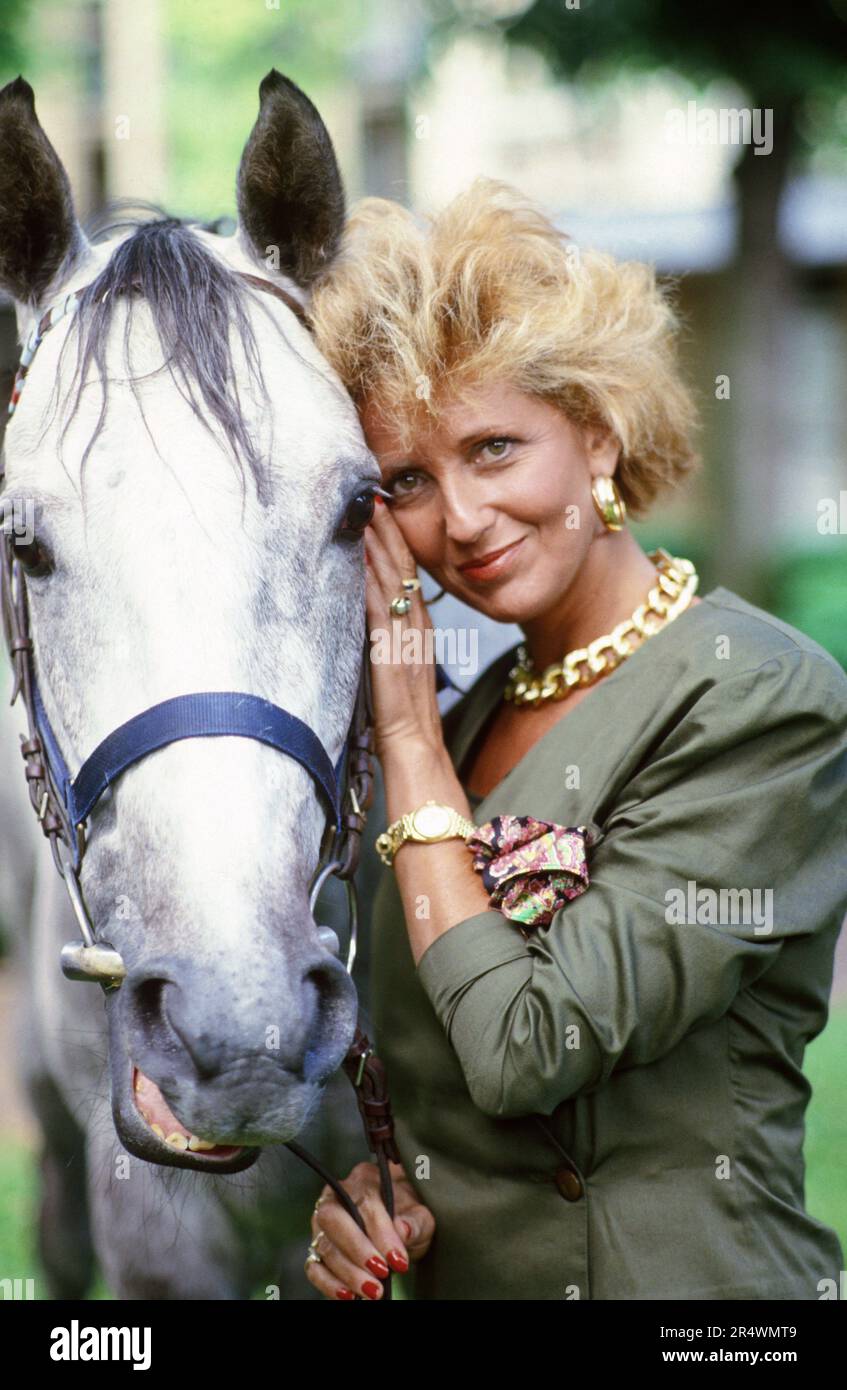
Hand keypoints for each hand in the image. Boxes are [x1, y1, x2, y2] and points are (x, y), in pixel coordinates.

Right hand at [304, 1159, 435, 1300]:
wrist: (399, 1223)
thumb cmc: (409, 1215)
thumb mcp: (421, 1215)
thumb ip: (415, 1221)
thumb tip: (402, 1229)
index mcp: (364, 1179)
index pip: (366, 1202)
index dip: (381, 1233)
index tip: (398, 1260)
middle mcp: (336, 1197)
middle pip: (334, 1219)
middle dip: (357, 1250)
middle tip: (381, 1273)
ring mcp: (322, 1224)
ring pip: (324, 1245)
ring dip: (348, 1272)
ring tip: (373, 1291)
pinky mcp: (316, 1248)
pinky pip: (314, 1267)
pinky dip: (329, 1284)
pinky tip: (348, 1296)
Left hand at [364, 498, 443, 760]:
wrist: (414, 745)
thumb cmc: (402, 713)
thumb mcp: (399, 663)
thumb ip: (387, 636)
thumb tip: (368, 613)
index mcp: (418, 627)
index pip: (408, 573)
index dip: (396, 540)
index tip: (383, 511)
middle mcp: (415, 626)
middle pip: (403, 568)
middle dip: (388, 531)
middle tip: (375, 497)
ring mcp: (403, 638)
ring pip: (392, 581)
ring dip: (378, 546)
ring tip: (367, 514)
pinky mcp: (388, 653)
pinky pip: (377, 610)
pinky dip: (368, 582)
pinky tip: (358, 559)